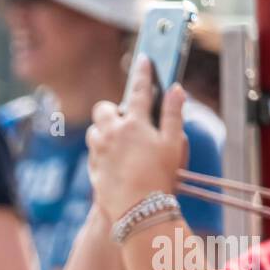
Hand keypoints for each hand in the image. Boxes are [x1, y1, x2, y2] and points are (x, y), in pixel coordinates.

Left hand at [85, 55, 188, 222]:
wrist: (138, 210)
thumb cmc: (161, 177)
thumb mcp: (174, 144)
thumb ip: (174, 114)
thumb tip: (176, 89)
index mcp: (135, 123)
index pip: (140, 90)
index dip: (143, 72)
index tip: (143, 59)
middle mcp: (112, 133)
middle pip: (104, 109)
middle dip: (112, 109)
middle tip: (127, 119)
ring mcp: (99, 151)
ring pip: (94, 130)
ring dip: (104, 130)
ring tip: (120, 142)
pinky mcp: (93, 168)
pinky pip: (93, 152)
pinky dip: (102, 151)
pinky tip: (115, 161)